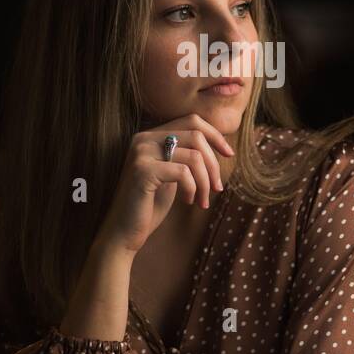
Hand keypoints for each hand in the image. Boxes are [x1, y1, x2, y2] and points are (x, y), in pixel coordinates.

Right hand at [98, 113, 234, 254]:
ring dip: (205, 181)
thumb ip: (187, 155)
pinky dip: (193, 189)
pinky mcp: (142, 170)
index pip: (192, 121)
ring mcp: (141, 153)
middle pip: (196, 135)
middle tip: (217, 188)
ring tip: (203, 200)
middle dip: (213, 164)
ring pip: (194, 156)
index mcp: (150, 136)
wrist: (124, 232)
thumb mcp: (172, 174)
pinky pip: (183, 172)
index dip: (215, 135)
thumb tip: (220, 143)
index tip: (229, 155)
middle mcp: (143, 138)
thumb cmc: (150, 205)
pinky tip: (188, 201)